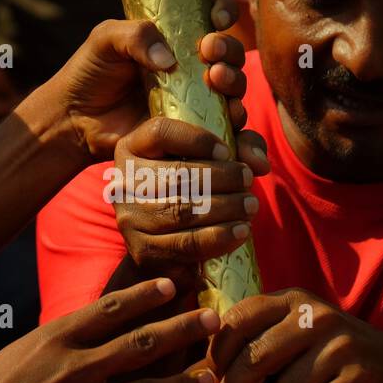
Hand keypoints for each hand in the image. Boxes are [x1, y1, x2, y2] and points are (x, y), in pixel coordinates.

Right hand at [0, 278, 221, 382]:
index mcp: (57, 338)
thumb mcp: (13, 351)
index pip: (111, 308)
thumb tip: (68, 330)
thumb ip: (49, 341)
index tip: (174, 284)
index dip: (147, 294)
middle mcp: (76, 367)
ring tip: (212, 377)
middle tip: (214, 318)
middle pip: (142, 342)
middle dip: (183, 329)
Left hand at [38, 0, 265, 163]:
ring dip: (234, 83)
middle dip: (229, 50)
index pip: (212, 17)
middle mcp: (193, 67)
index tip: (215, 18)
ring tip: (216, 82)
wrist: (75, 121)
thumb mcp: (105, 41)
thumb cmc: (90, 72)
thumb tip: (168, 59)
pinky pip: (226, 130)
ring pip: (234, 90)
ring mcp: (197, 101)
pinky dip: (239, 129)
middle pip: (231, 54)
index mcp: (176, 37)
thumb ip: (135, 36)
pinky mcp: (195, 132)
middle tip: (210, 53)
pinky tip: (234, 123)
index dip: (222, 13)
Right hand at [111, 115, 268, 283]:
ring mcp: (129, 218)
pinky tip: (240, 232)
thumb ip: (239, 144)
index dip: (197, 139)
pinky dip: (217, 238)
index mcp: (133, 147)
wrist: (166, 239)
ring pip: (181, 211)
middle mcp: (123, 182)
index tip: (226, 151)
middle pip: (176, 175)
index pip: (160, 132)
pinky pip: (184, 244)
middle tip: (248, 181)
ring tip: (250, 206)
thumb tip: (259, 161)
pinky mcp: (141, 250)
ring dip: (225, 208)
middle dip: (222, 178)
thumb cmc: (192, 186)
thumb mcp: (212, 155)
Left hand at [208, 288, 382, 382]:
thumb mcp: (295, 335)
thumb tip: (196, 372)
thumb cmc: (332, 362)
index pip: (236, 320)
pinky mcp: (358, 376)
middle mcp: (314, 314)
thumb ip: (255, 342)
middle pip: (253, 359)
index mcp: (292, 299)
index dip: (216, 355)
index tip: (212, 381)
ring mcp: (340, 344)